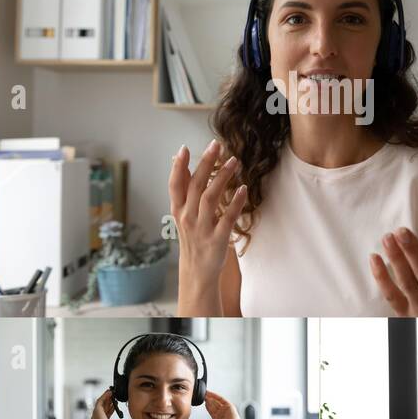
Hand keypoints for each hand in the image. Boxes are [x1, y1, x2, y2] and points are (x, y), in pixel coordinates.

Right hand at [91, 389, 121, 418]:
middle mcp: (97, 418)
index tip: (115, 404)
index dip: (111, 408)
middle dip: (109, 401)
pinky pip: (101, 400)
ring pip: (101, 402)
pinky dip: (105, 395)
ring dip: (106, 397)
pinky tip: (110, 392)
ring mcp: (96, 414)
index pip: (106, 413)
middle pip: (103, 407)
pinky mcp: (97, 410)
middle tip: (114, 396)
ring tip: (112, 392)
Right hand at [169, 141, 247, 294]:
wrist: (197, 273)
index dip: (178, 167)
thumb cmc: (192, 238)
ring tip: (234, 161)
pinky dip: (235, 203)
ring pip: (210, 198)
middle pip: (195, 186)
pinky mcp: (217, 239)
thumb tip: (176, 160)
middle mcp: (187, 218)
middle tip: (216, 145)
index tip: (184, 148)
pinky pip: (227, 218)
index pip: (174, 185)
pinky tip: (243, 189)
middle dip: (205, 164)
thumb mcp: (182, 214)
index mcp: (178, 211)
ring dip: (222, 178)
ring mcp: (202, 229)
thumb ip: (182, 188)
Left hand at [196, 389, 247, 418]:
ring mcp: (226, 410)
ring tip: (205, 393)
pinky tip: (210, 394)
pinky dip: (216, 396)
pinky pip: (222, 400)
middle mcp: (223, 414)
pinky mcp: (230, 407)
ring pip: (217, 402)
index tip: (202, 402)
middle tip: (202, 395)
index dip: (207, 406)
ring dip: (211, 397)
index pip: (212, 411)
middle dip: (208, 400)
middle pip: (214, 405)